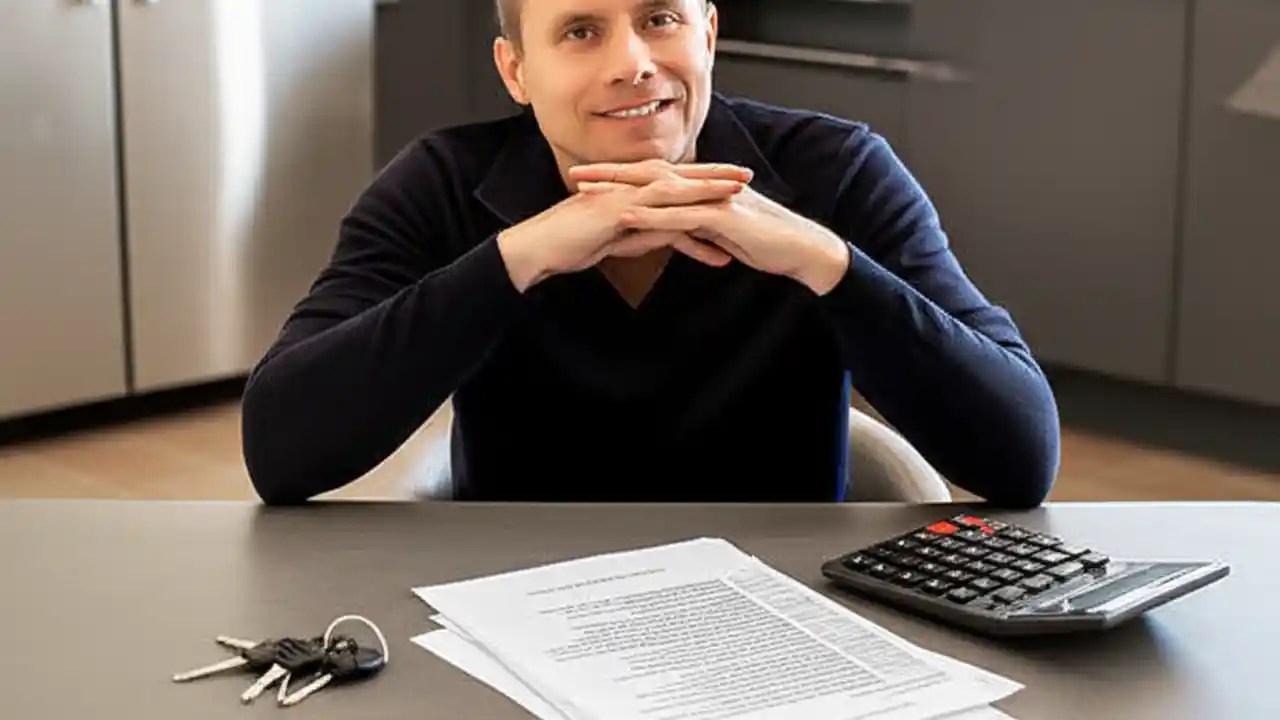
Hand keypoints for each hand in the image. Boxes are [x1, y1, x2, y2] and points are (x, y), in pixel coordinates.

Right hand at [496, 174, 745, 292]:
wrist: (538, 247)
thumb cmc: (569, 243)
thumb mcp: (616, 238)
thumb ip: (642, 231)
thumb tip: (667, 235)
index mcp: (630, 190)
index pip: (673, 181)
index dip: (702, 179)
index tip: (729, 181)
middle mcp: (630, 187)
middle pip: (681, 177)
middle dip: (716, 176)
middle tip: (748, 175)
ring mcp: (626, 197)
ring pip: (676, 189)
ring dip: (710, 189)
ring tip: (742, 193)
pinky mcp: (620, 212)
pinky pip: (660, 214)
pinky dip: (687, 220)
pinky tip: (711, 229)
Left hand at [569, 162, 852, 294]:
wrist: (803, 250)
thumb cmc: (768, 244)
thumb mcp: (726, 234)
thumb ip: (703, 227)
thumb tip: (682, 232)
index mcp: (705, 188)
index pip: (657, 178)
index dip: (624, 177)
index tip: (593, 179)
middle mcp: (705, 186)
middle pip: (650, 175)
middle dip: (612, 174)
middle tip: (576, 174)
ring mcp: (713, 198)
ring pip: (659, 190)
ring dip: (621, 189)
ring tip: (588, 191)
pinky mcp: (722, 217)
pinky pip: (679, 215)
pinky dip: (650, 215)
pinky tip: (625, 216)